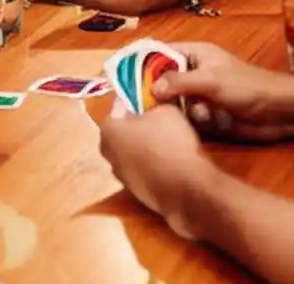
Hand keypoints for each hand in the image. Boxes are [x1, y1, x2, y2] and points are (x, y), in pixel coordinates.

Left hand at [98, 105, 214, 239]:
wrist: (185, 188)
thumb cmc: (170, 142)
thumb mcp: (167, 110)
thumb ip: (155, 103)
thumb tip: (154, 102)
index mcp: (108, 130)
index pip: (116, 108)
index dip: (133, 102)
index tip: (147, 100)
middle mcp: (107, 154)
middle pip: (121, 133)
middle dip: (136, 126)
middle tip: (156, 120)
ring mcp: (121, 176)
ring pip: (130, 153)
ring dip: (143, 147)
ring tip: (165, 141)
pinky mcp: (136, 193)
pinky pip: (142, 171)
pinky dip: (151, 165)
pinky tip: (169, 162)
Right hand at [153, 42, 293, 141]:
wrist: (280, 112)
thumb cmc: (247, 86)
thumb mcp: (210, 80)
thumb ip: (178, 83)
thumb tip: (150, 90)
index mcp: (193, 54)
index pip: (158, 53)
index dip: (139, 62)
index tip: (119, 75)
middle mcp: (192, 72)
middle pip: (161, 81)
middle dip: (158, 94)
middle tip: (149, 104)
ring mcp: (199, 94)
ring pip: (173, 103)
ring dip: (184, 111)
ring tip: (204, 112)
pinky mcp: (206, 114)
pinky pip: (188, 118)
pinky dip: (196, 122)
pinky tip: (212, 122)